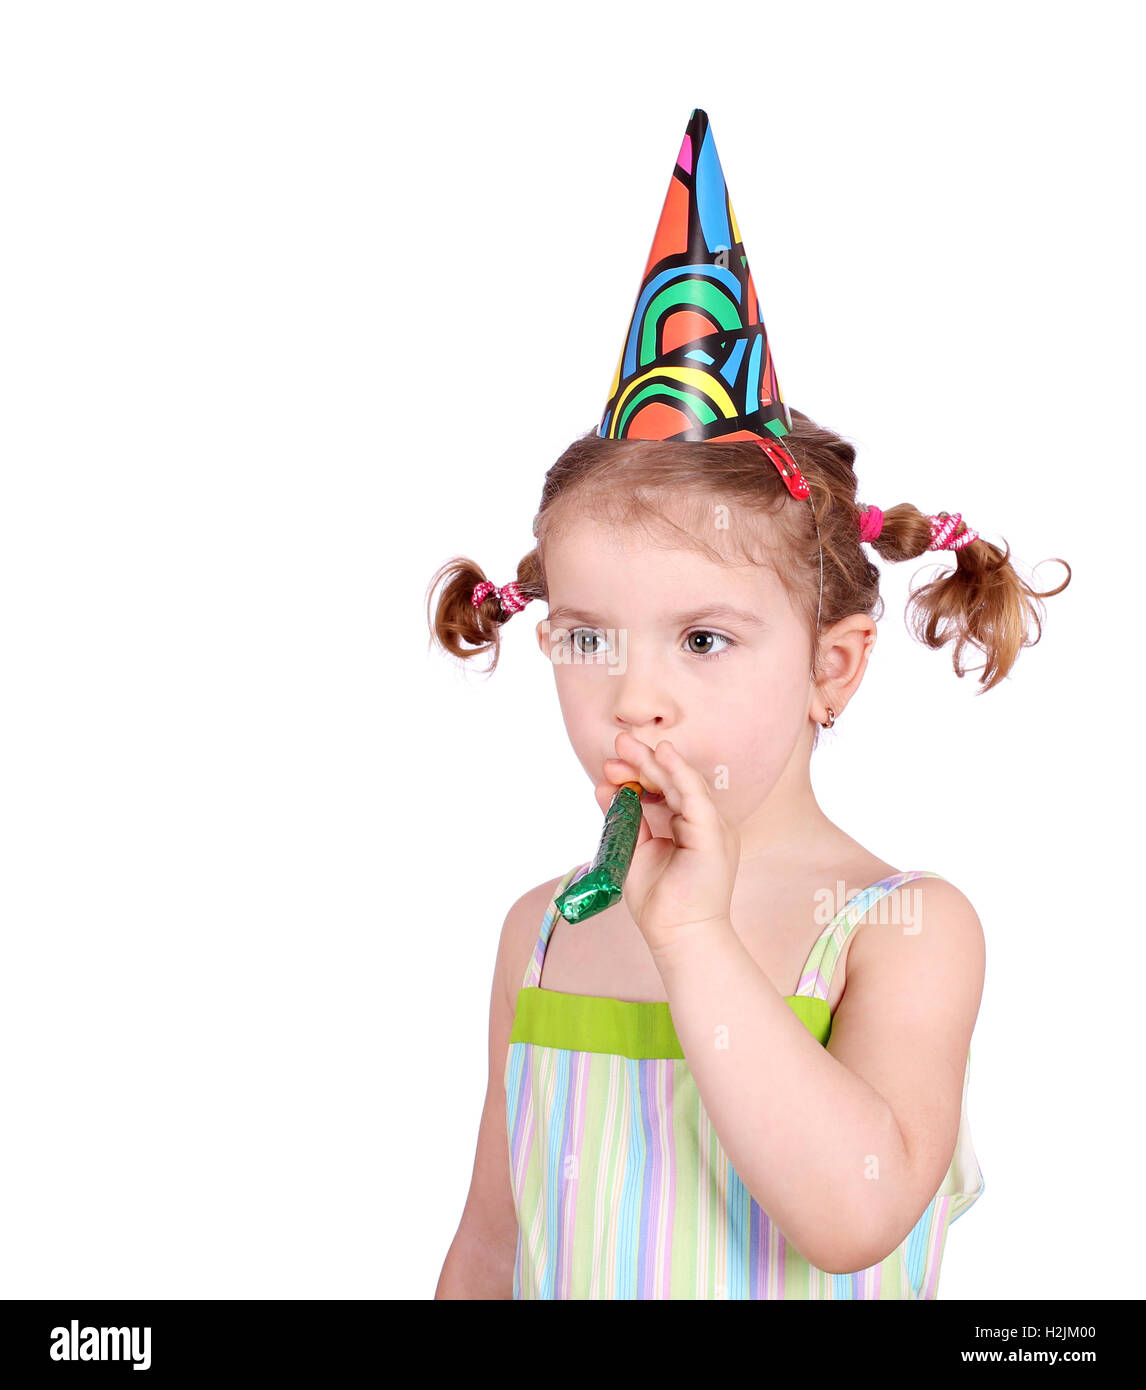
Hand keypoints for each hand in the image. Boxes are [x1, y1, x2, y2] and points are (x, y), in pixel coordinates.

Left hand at [595, 731, 740, 958]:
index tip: (608, 766)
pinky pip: (695, 796)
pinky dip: (679, 772)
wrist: (677, 937)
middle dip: (642, 762)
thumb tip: (603, 787)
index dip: (636, 774)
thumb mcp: (633, 850)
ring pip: (681, 784)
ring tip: (626, 745)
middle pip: (672, 783)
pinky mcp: (713, 835)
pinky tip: (662, 754)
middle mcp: (704, 824)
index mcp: (690, 828)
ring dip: (652, 763)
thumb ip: (624, 818)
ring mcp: (712, 828)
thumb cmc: (659, 903)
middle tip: (617, 742)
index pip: (664, 791)